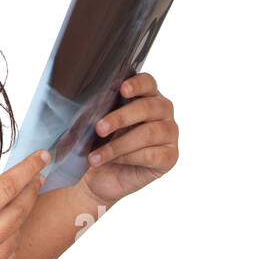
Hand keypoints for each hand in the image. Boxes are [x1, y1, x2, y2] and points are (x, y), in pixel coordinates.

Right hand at [0, 149, 47, 258]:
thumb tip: (4, 194)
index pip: (6, 189)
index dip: (27, 170)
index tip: (41, 158)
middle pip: (17, 212)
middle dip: (31, 191)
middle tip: (38, 178)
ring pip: (15, 237)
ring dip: (17, 220)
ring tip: (9, 210)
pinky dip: (8, 245)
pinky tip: (1, 236)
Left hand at [77, 72, 178, 207]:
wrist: (98, 176)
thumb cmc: (99, 142)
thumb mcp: (95, 122)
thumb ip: (99, 108)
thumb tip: (88, 103)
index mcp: (146, 95)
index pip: (148, 82)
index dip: (137, 84)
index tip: (122, 90)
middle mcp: (161, 111)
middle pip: (147, 107)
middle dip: (120, 118)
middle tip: (99, 129)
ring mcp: (169, 133)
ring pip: (148, 133)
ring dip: (118, 145)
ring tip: (96, 155)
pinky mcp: (170, 156)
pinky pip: (151, 155)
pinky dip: (127, 158)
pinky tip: (112, 161)